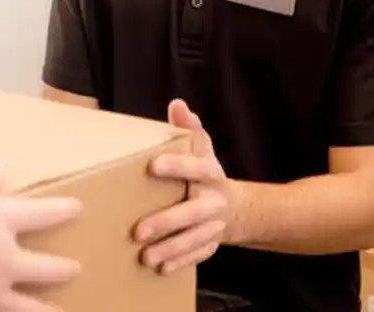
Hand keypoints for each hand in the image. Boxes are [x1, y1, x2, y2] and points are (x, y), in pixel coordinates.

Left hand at [133, 99, 238, 274]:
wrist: (235, 207)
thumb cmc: (205, 174)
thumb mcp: (201, 150)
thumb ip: (189, 130)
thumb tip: (177, 104)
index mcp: (210, 173)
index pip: (195, 167)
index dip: (176, 165)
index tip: (152, 165)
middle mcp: (214, 200)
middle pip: (192, 212)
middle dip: (166, 222)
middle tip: (138, 231)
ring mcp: (214, 225)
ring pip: (194, 239)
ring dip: (170, 249)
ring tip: (145, 257)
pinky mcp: (211, 244)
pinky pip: (197, 256)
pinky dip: (180, 262)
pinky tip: (160, 269)